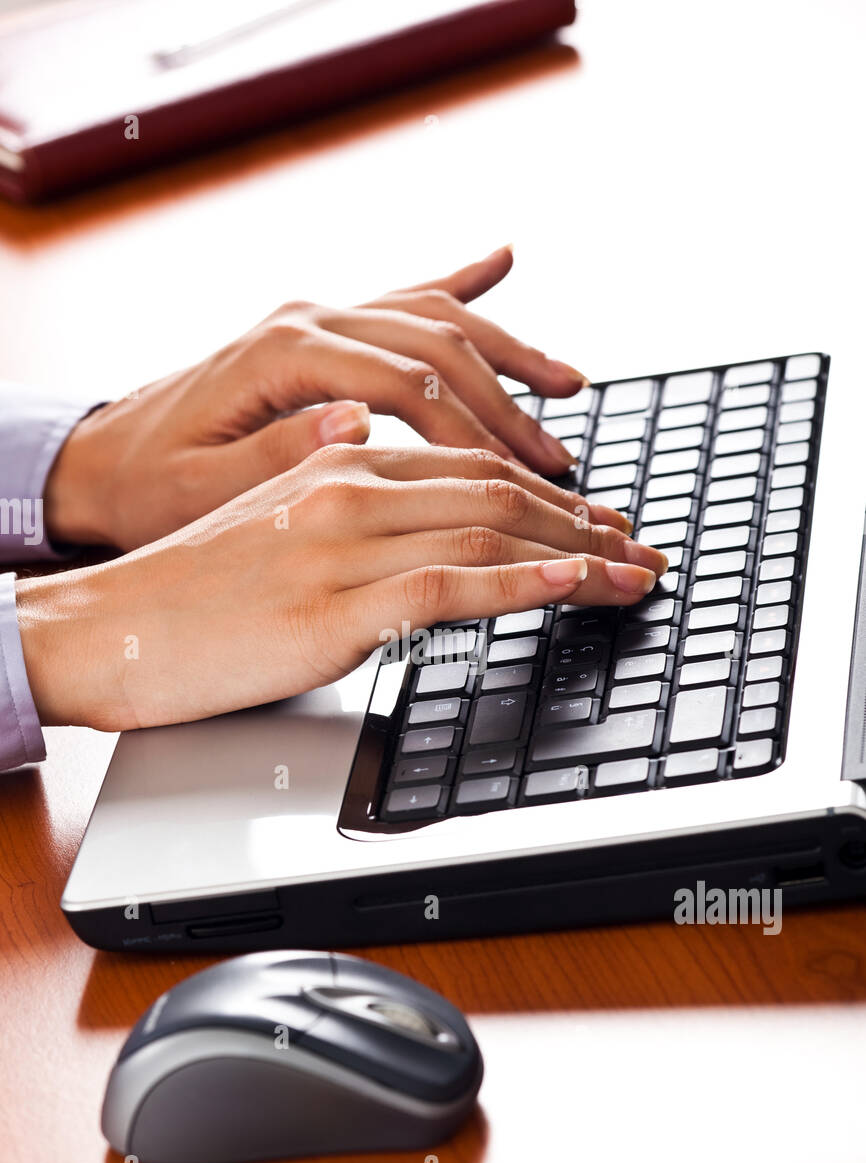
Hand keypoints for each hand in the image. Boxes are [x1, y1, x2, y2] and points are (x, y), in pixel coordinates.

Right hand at [19, 446, 664, 730]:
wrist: (106, 631)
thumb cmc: (188, 593)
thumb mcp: (275, 525)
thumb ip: (339, 496)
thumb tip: (390, 472)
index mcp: (337, 463)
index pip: (472, 468)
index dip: (550, 497)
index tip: (600, 525)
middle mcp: (348, 487)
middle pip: (497, 493)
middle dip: (584, 524)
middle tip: (639, 550)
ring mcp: (343, 545)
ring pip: (488, 530)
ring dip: (577, 554)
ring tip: (632, 574)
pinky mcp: (334, 606)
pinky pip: (448, 582)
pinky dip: (520, 581)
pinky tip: (571, 583)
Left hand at [43, 247, 595, 552]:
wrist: (104, 456)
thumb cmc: (151, 486)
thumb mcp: (202, 489)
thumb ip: (280, 454)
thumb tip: (360, 423)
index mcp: (283, 356)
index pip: (408, 386)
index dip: (476, 435)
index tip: (524, 483)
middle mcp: (309, 320)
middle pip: (437, 347)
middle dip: (508, 407)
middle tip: (559, 465)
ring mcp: (319, 315)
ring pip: (434, 315)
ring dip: (506, 352)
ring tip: (568, 388)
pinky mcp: (322, 328)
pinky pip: (403, 295)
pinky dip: (460, 285)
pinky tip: (503, 263)